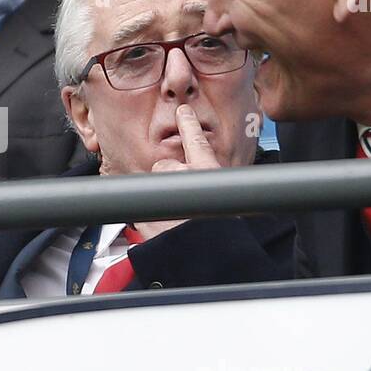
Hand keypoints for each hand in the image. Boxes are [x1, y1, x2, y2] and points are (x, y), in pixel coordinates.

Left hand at [133, 103, 220, 239]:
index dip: (189, 124)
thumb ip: (211, 187)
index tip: (183, 113)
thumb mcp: (226, 202)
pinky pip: (144, 203)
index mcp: (209, 173)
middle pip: (166, 165)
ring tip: (174, 216)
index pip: (196, 140)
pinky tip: (164, 223)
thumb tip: (203, 186)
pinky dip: (150, 212)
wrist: (208, 257)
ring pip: (154, 183)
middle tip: (182, 200)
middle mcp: (186, 176)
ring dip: (160, 195)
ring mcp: (164, 191)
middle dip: (170, 178)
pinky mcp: (148, 208)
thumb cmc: (220, 234)